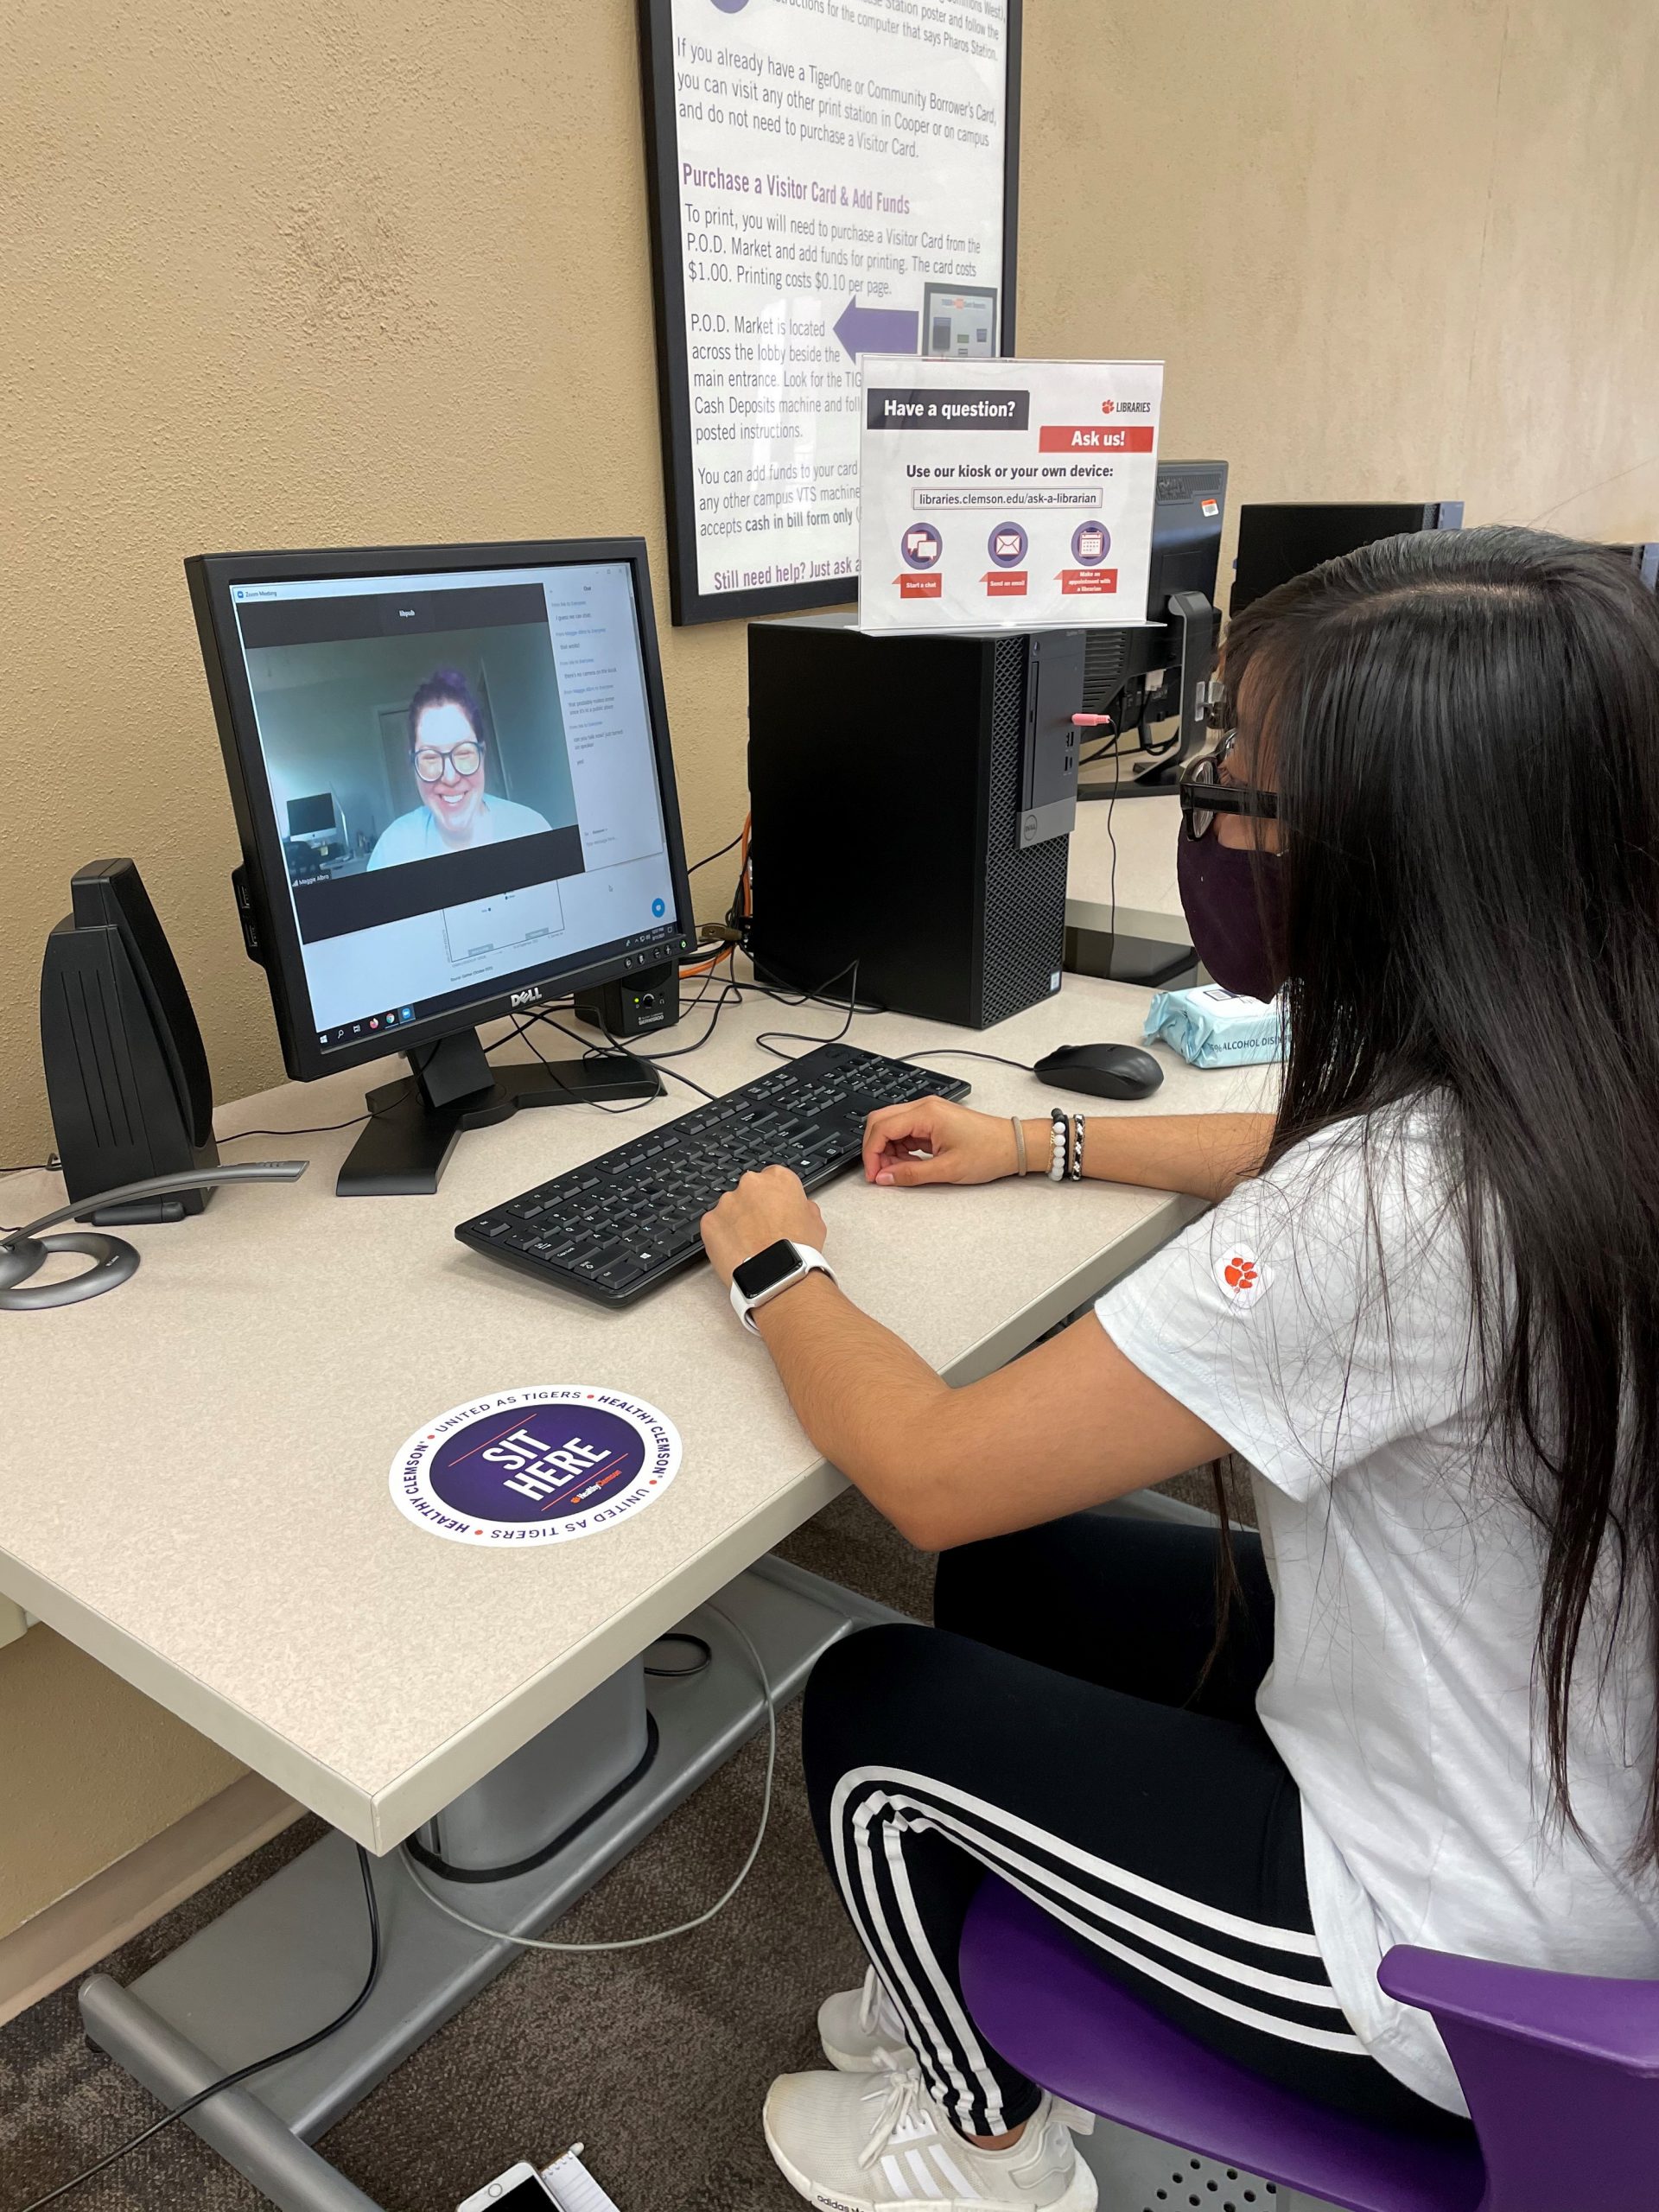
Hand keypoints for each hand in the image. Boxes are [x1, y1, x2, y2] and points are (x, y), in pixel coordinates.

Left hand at [700, 1165, 827, 1288]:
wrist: (778, 1276)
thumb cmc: (799, 1251)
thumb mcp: (816, 1222)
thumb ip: (804, 1206)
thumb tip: (799, 1208)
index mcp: (779, 1178)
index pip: (772, 1179)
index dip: (774, 1198)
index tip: (775, 1212)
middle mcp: (751, 1183)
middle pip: (749, 1190)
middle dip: (753, 1207)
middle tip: (762, 1230)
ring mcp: (727, 1202)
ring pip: (730, 1208)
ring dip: (737, 1221)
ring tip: (749, 1245)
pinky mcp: (709, 1221)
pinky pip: (714, 1226)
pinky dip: (722, 1236)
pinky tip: (736, 1251)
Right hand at [862, 1096, 1025, 1188]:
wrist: (1013, 1145)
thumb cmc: (989, 1151)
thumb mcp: (947, 1169)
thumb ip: (911, 1174)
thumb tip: (884, 1178)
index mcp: (926, 1113)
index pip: (882, 1128)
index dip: (872, 1153)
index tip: (874, 1175)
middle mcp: (925, 1107)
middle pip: (881, 1121)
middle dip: (875, 1149)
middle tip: (880, 1174)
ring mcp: (929, 1112)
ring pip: (891, 1126)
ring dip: (887, 1149)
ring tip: (897, 1172)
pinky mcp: (933, 1121)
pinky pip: (905, 1131)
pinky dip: (900, 1147)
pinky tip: (907, 1163)